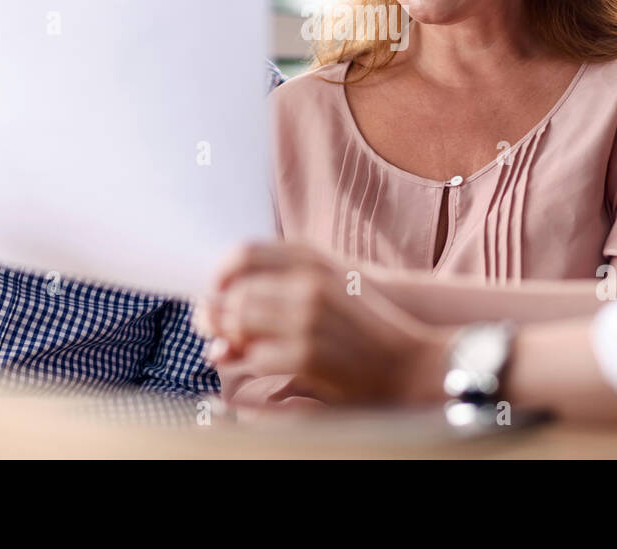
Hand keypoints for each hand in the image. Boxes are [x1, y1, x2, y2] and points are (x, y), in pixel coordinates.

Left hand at [196, 242, 454, 405]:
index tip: (215, 289)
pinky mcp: (304, 356)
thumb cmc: (365, 325)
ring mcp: (306, 321)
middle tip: (209, 326)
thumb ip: (286, 282)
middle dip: (215, 312)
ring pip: (239, 325)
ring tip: (224, 345)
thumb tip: (231, 293)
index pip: (245, 253)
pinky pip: (255, 356)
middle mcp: (308, 286)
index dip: (221, 273)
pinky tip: (254, 362)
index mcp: (313, 262)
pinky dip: (247, 361)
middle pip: (237, 293)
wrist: (408, 361)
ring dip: (226, 337)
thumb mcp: (331, 284)